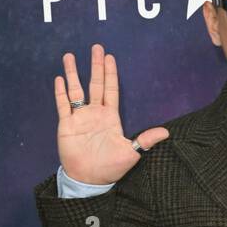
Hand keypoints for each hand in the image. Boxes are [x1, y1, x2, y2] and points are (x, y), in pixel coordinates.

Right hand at [54, 43, 168, 183]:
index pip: (111, 90)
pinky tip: (60, 78)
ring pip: (76, 90)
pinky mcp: (67, 124)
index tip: (110, 58)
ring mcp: (80, 118)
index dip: (110, 74)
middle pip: (95, 84)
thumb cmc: (110, 167)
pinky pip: (63, 105)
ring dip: (73, 73)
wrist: (89, 179)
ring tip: (70, 56)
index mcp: (110, 117)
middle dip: (96, 66)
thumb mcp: (130, 153)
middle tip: (96, 47)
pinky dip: (60, 92)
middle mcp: (95, 113)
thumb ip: (145, 140)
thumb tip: (167, 132)